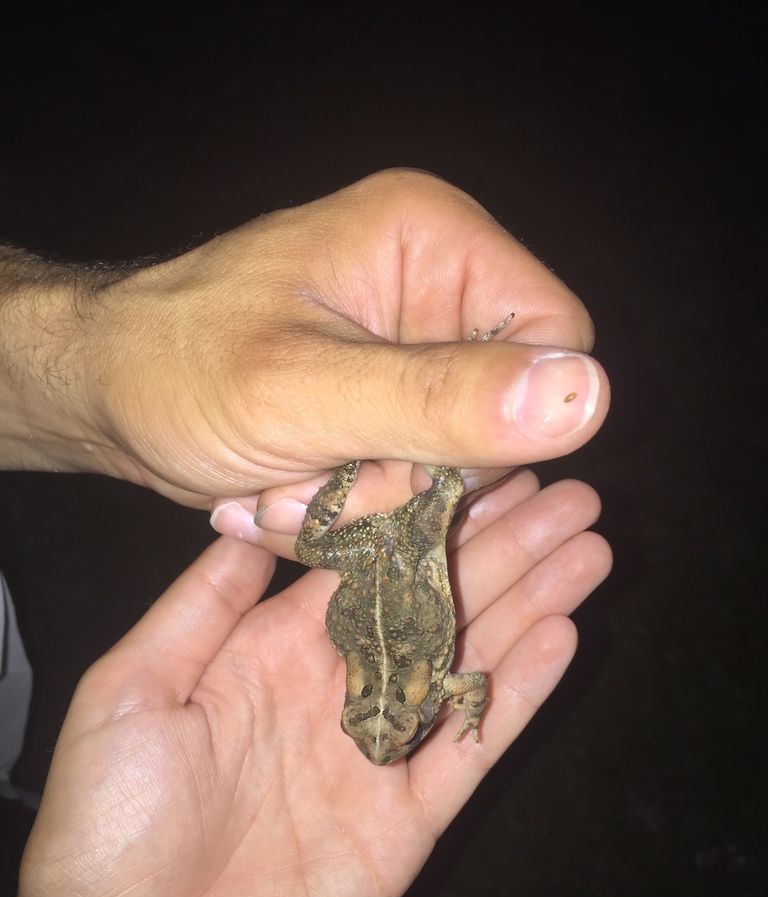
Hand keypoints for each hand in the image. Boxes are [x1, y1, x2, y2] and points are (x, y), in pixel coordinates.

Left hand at [0, 170, 607, 534]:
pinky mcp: (384, 406)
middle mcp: (438, 291)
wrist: (106, 393)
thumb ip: (438, 397)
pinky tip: (285, 495)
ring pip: (455, 464)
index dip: (499, 424)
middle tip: (320, 485)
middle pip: (502, 416)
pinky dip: (354, 508)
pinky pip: (412, 480)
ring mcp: (410, 352)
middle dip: (409, 478)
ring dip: (372, 503)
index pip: (555, 340)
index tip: (406, 464)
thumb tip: (588, 395)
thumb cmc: (178, 366)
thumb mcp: (304, 389)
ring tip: (285, 491)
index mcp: (435, 244)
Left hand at [0, 472, 609, 896]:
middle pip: (437, 602)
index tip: (479, 468)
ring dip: (531, 603)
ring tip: (588, 549)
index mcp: (277, 646)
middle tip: (569, 497)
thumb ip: (197, 607)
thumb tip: (244, 522)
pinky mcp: (409, 815)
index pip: (368, 564)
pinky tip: (561, 635)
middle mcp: (340, 685)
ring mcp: (380, 749)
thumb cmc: (109, 823)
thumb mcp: (131, 692)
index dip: (425, 515)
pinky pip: (472, 744)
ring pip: (470, 660)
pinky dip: (518, 692)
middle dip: (502, 548)